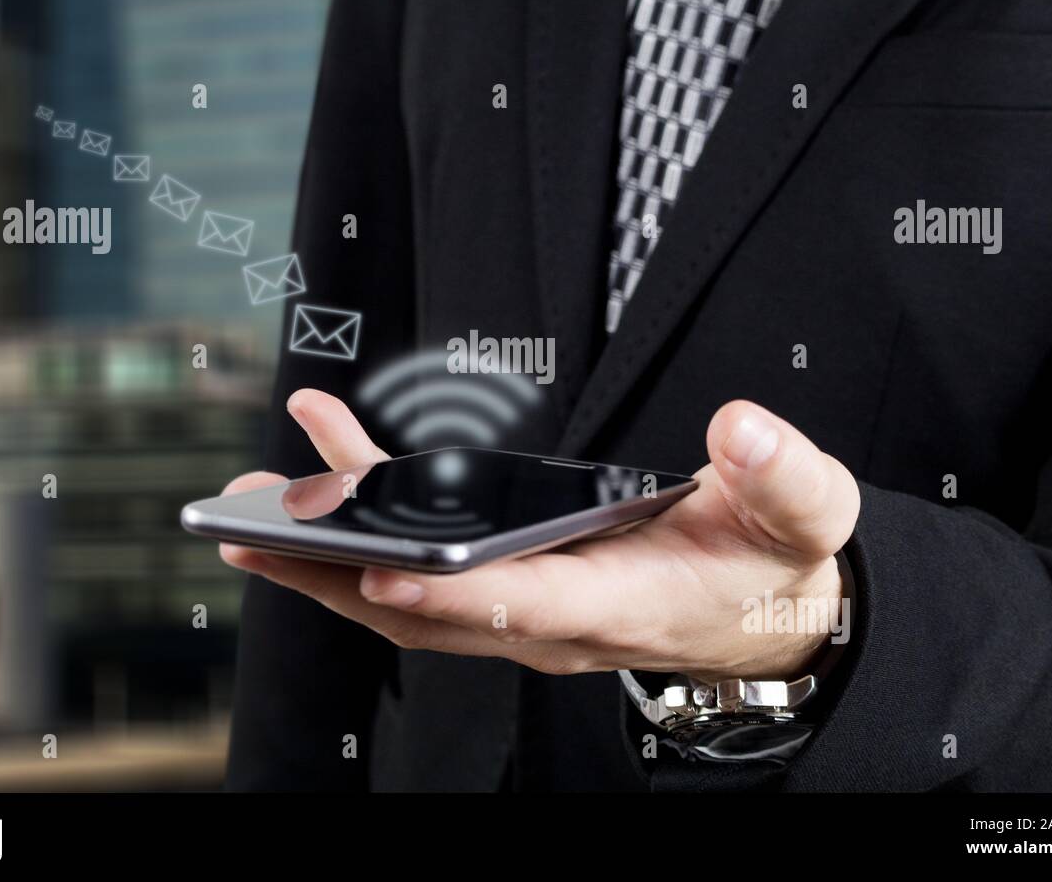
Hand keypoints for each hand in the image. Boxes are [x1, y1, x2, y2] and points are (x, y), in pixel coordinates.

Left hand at [220, 389, 858, 680]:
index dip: (451, 590)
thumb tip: (742, 428)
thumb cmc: (772, 562)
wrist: (763, 610)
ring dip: (325, 555)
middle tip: (251, 533)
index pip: (525, 605)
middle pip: (429, 614)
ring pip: (406, 597)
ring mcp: (522, 612)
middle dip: (336, 576)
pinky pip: (424, 559)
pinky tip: (331, 448)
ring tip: (248, 503)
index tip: (379, 567)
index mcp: (622, 606)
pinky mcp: (509, 588)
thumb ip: (782, 475)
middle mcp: (553, 623)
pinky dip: (371, 511)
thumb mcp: (803, 515)